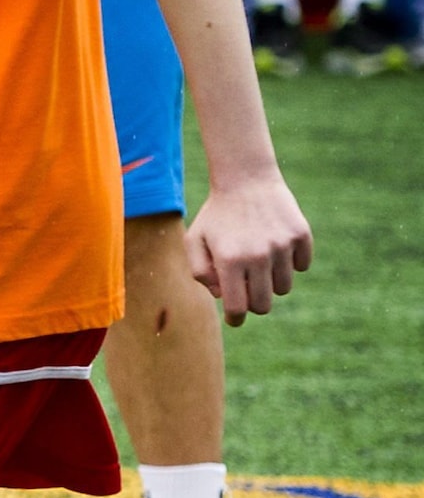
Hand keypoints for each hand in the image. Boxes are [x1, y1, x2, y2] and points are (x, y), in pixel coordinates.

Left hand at [184, 171, 311, 322]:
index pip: (238, 308)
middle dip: (253, 302)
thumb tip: (223, 296)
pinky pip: (302, 265)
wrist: (245, 178)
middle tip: (246, 289)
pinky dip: (291, 262)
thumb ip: (201, 272)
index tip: (235, 319)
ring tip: (259, 259)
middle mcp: (257, 256)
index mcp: (229, 261)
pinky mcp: (301, 235)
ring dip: (271, 280)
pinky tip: (277, 245)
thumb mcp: (195, 240)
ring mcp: (282, 245)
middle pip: (263, 305)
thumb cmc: (217, 215)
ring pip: (284, 287)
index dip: (235, 318)